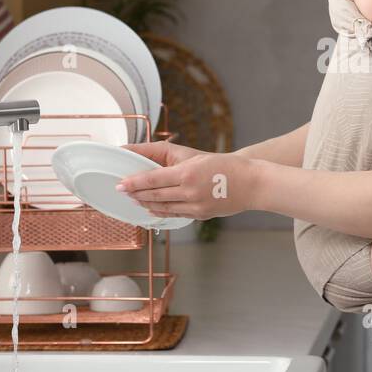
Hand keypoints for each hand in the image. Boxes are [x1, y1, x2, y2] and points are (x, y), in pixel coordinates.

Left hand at [115, 140, 256, 219]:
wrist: (251, 183)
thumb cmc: (224, 165)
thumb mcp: (195, 155)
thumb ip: (170, 157)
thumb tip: (146, 161)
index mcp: (187, 173)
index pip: (153, 179)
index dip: (134, 182)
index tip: (121, 183)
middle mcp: (189, 191)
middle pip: (154, 195)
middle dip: (136, 194)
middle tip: (122, 191)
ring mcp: (195, 206)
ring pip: (162, 208)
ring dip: (146, 204)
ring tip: (134, 200)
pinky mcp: (200, 215)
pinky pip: (175, 214)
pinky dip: (160, 212)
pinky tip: (152, 209)